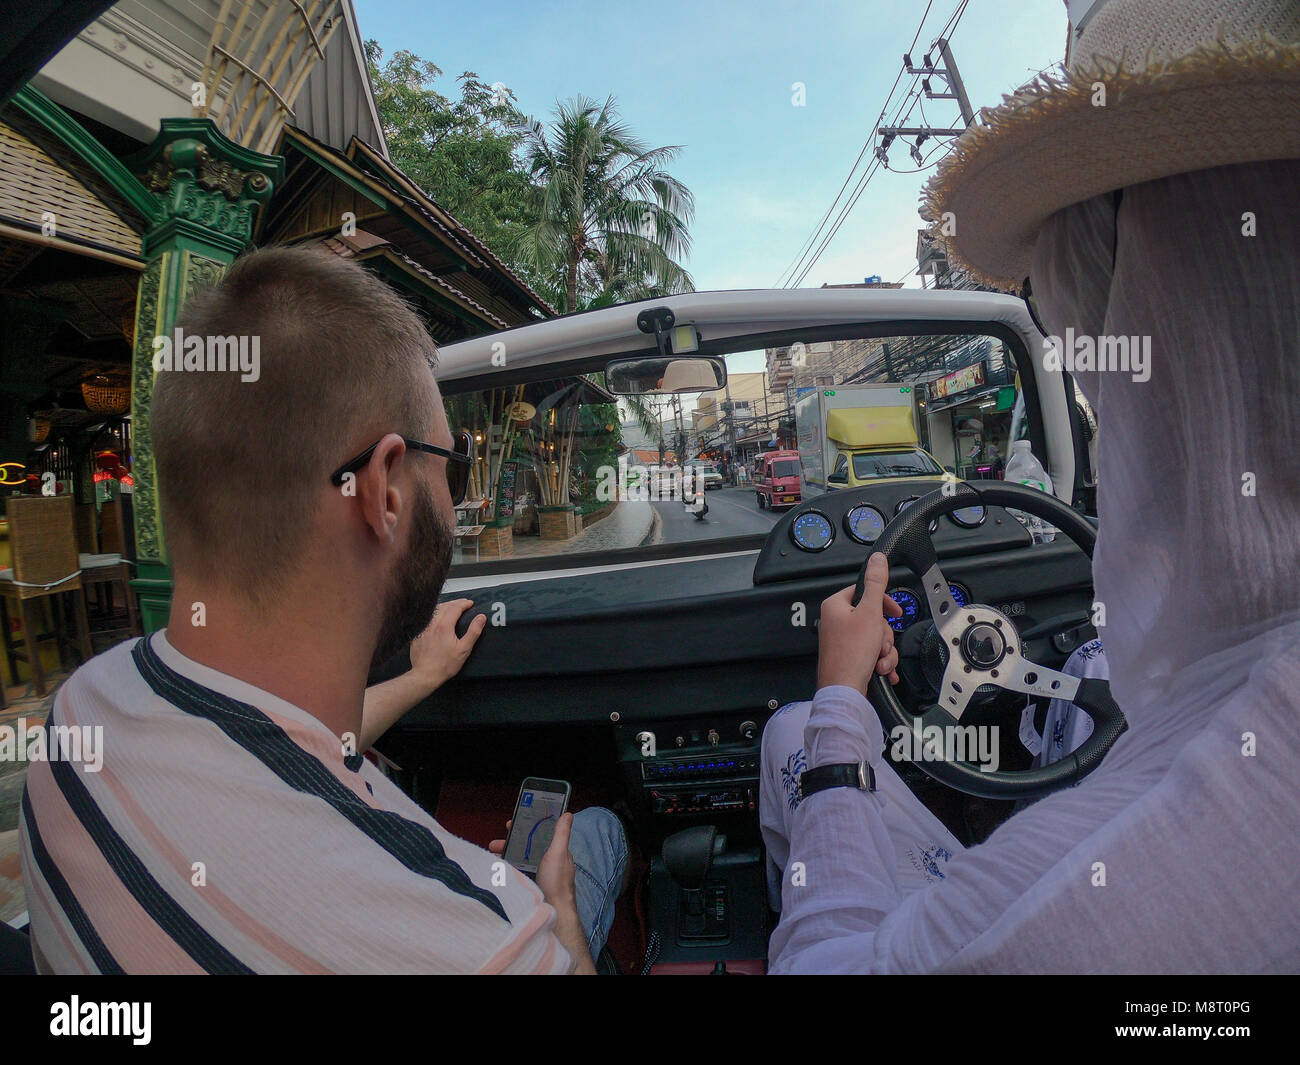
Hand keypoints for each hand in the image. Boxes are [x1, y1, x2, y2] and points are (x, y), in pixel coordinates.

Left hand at [408, 598, 485, 690]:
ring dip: (444, 606)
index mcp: (444, 626)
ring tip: (451, 607)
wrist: (425, 675)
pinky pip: (426, 618)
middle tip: (463, 603)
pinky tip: (437, 618)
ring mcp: (423, 629)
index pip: (455, 607)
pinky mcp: (417, 634)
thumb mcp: (464, 649)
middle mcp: (432, 624)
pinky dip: (434, 614)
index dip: (464, 603)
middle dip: (455, 602)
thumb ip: (473, 631)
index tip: (470, 603)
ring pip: (434, 611)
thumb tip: (481, 617)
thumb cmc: (445, 665)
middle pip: (444, 606)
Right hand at [489, 813, 578, 909]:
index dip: (524, 829)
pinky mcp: (530, 886)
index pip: (539, 835)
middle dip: (509, 844)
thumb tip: (568, 814)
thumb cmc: (557, 882)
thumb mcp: (558, 853)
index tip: (509, 825)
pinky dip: (506, 871)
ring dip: (504, 857)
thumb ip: (561, 834)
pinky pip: (516, 875)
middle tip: (493, 844)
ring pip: (519, 861)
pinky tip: (495, 871)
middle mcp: (547, 863)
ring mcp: (538, 876)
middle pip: (525, 848)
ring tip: (490, 857)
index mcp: (555, 853)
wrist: (553, 912)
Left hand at [817, 552, 902, 695]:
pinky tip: (882, 669)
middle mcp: (835, 621)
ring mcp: (841, 640)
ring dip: (884, 650)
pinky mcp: (848, 656)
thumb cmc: (851, 654)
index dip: (884, 602)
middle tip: (881, 643)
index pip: (864, 591)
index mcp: (835, 605)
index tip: (895, 612)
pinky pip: (871, 652)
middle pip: (873, 617)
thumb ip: (875, 584)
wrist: (844, 690)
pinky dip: (880, 661)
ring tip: (879, 660)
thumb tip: (876, 559)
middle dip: (884, 634)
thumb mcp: (870, 613)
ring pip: (875, 637)